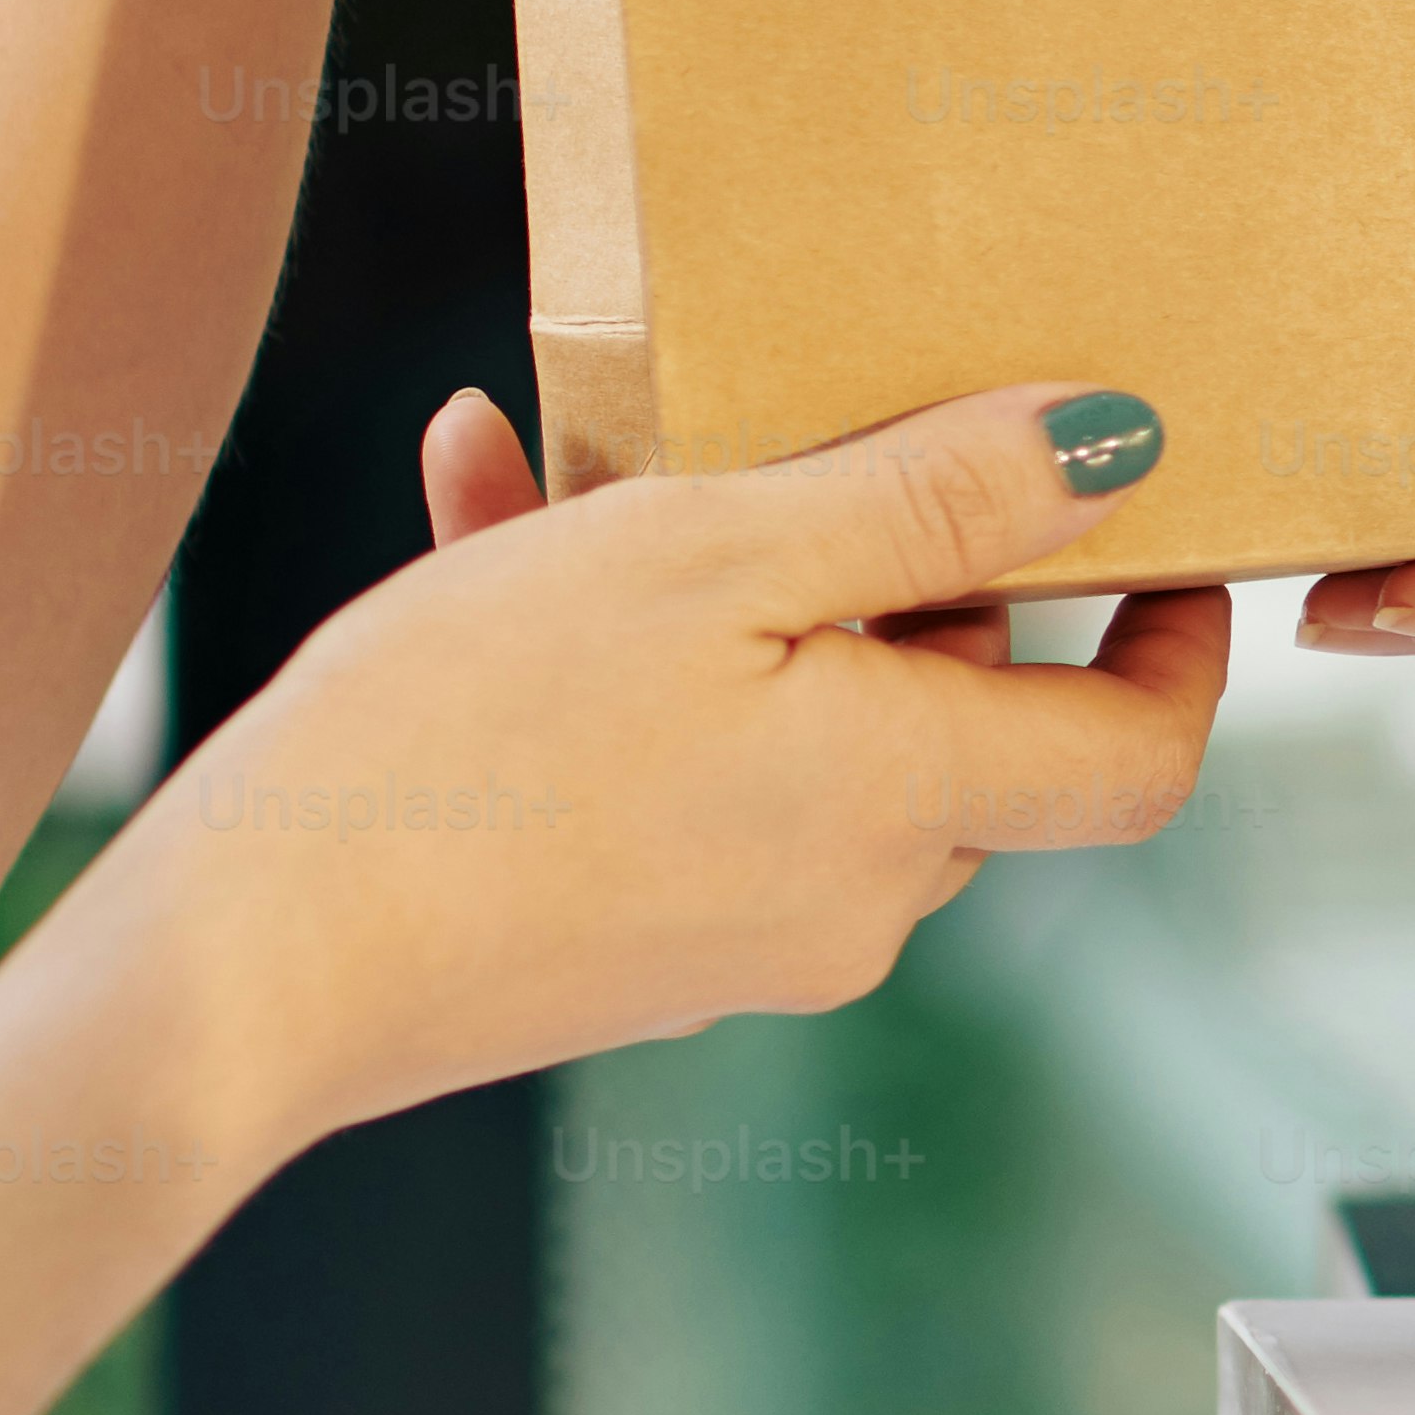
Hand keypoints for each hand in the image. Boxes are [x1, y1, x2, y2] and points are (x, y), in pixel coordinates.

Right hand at [80, 385, 1225, 1148]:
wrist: (237, 976)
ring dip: (704, 583)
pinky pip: (659, 768)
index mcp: (908, 802)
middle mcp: (850, 897)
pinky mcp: (611, 945)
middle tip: (801, 438)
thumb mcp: (717, 557)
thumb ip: (931, 501)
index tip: (1168, 548)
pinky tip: (478, 509)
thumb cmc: (470, 747)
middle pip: (947, 719)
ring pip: (776, 717)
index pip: (1137, 754)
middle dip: (886, 571)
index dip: (1178, 649)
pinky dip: (601, 655)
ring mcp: (728, 934)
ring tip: (570, 456)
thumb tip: (1121, 449)